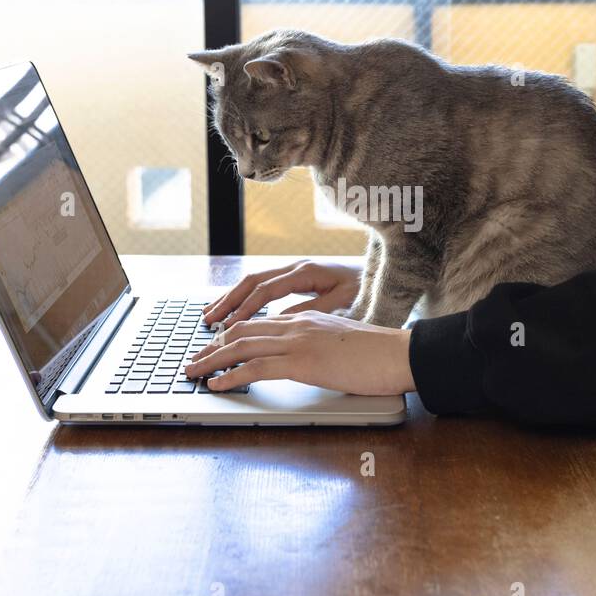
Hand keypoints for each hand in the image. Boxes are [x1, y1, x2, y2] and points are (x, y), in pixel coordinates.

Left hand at [184, 311, 415, 394]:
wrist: (401, 354)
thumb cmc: (380, 354)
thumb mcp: (343, 344)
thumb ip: (321, 346)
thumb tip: (309, 360)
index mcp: (307, 318)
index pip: (258, 322)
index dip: (230, 334)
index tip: (213, 347)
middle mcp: (297, 324)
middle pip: (241, 331)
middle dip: (211, 347)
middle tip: (193, 361)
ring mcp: (299, 341)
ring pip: (241, 346)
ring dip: (211, 361)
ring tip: (193, 373)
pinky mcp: (303, 362)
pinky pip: (256, 367)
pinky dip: (230, 376)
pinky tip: (217, 385)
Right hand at [203, 260, 361, 328]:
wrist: (388, 279)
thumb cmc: (370, 292)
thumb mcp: (345, 304)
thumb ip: (313, 312)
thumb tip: (280, 320)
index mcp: (307, 272)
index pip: (265, 290)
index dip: (245, 309)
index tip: (228, 327)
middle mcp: (298, 268)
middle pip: (252, 282)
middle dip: (228, 301)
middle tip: (207, 321)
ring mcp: (297, 272)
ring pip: (254, 282)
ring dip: (232, 299)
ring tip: (210, 315)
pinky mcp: (299, 279)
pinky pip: (264, 287)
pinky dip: (246, 299)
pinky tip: (236, 311)